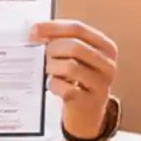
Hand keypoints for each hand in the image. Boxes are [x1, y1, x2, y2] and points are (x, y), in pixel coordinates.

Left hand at [29, 19, 118, 138]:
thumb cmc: (77, 79)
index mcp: (106, 47)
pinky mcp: (90, 101)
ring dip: (51, 68)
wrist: (87, 113)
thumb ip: (60, 41)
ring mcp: (101, 84)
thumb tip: (34, 31)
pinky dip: (54, 85)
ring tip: (49, 72)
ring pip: (70, 67)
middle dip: (51, 50)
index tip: (33, 31)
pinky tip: (54, 85)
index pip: (77, 28)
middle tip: (42, 57)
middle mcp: (108, 64)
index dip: (52, 27)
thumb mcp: (76, 57)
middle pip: (74, 46)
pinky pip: (65, 88)